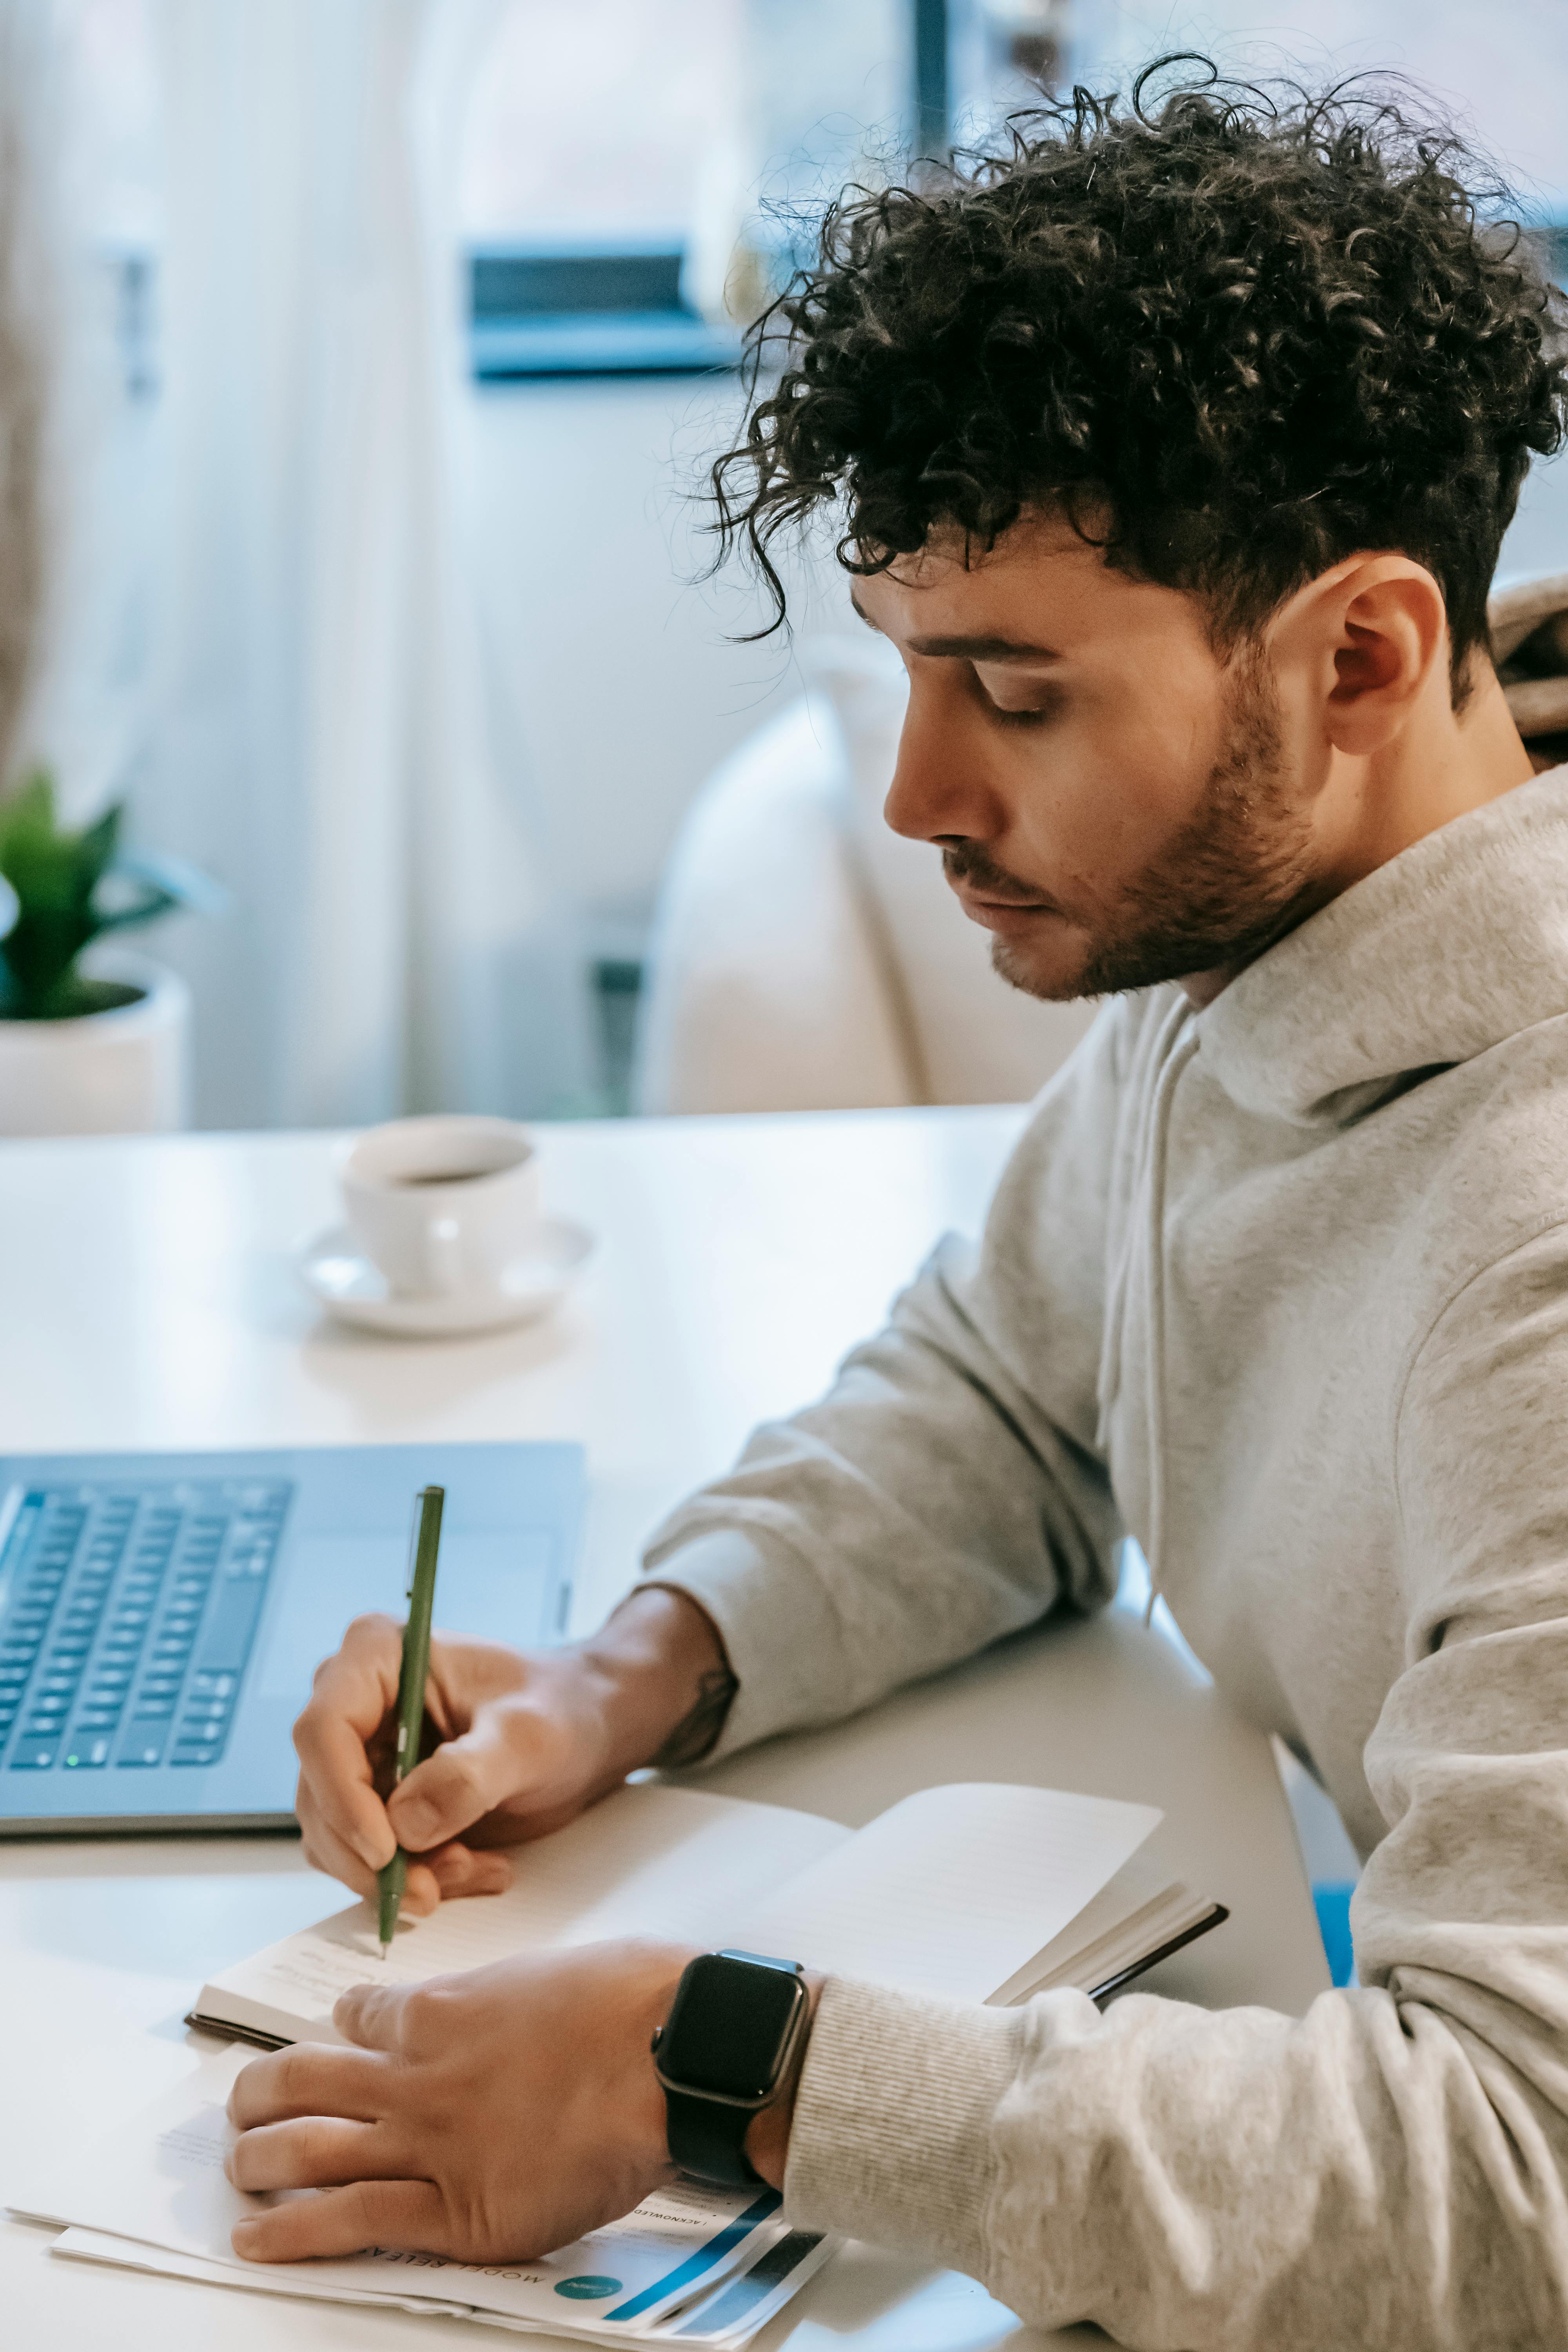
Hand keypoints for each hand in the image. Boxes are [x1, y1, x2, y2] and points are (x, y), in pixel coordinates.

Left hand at [225, 1939, 689, 2263]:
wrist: (669, 2053)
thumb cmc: (631, 2001)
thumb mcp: (549, 1972)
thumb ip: (504, 2000)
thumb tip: (506, 2012)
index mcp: (444, 2009)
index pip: (361, 2013)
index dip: (342, 2025)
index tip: (334, 2036)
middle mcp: (419, 2074)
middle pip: (304, 2079)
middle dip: (259, 2093)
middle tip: (243, 2106)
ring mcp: (431, 2144)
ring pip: (308, 2151)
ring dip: (258, 2161)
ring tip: (238, 2171)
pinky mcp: (458, 2213)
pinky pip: (353, 2222)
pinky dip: (293, 2232)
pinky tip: (257, 2238)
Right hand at [292, 1586, 735, 1916]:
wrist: (585, 1729)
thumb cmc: (560, 1709)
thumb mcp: (528, 1736)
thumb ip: (468, 1775)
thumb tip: (404, 1825)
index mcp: (377, 1655)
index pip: (323, 1730)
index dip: (343, 1797)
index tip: (387, 1851)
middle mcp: (356, 1703)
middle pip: (320, 1795)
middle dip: (374, 1857)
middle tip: (433, 1891)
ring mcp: (361, 1755)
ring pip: (338, 1839)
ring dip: (402, 1873)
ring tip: (476, 1868)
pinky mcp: (378, 1800)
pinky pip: (369, 1859)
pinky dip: (418, 1877)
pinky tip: (477, 1866)